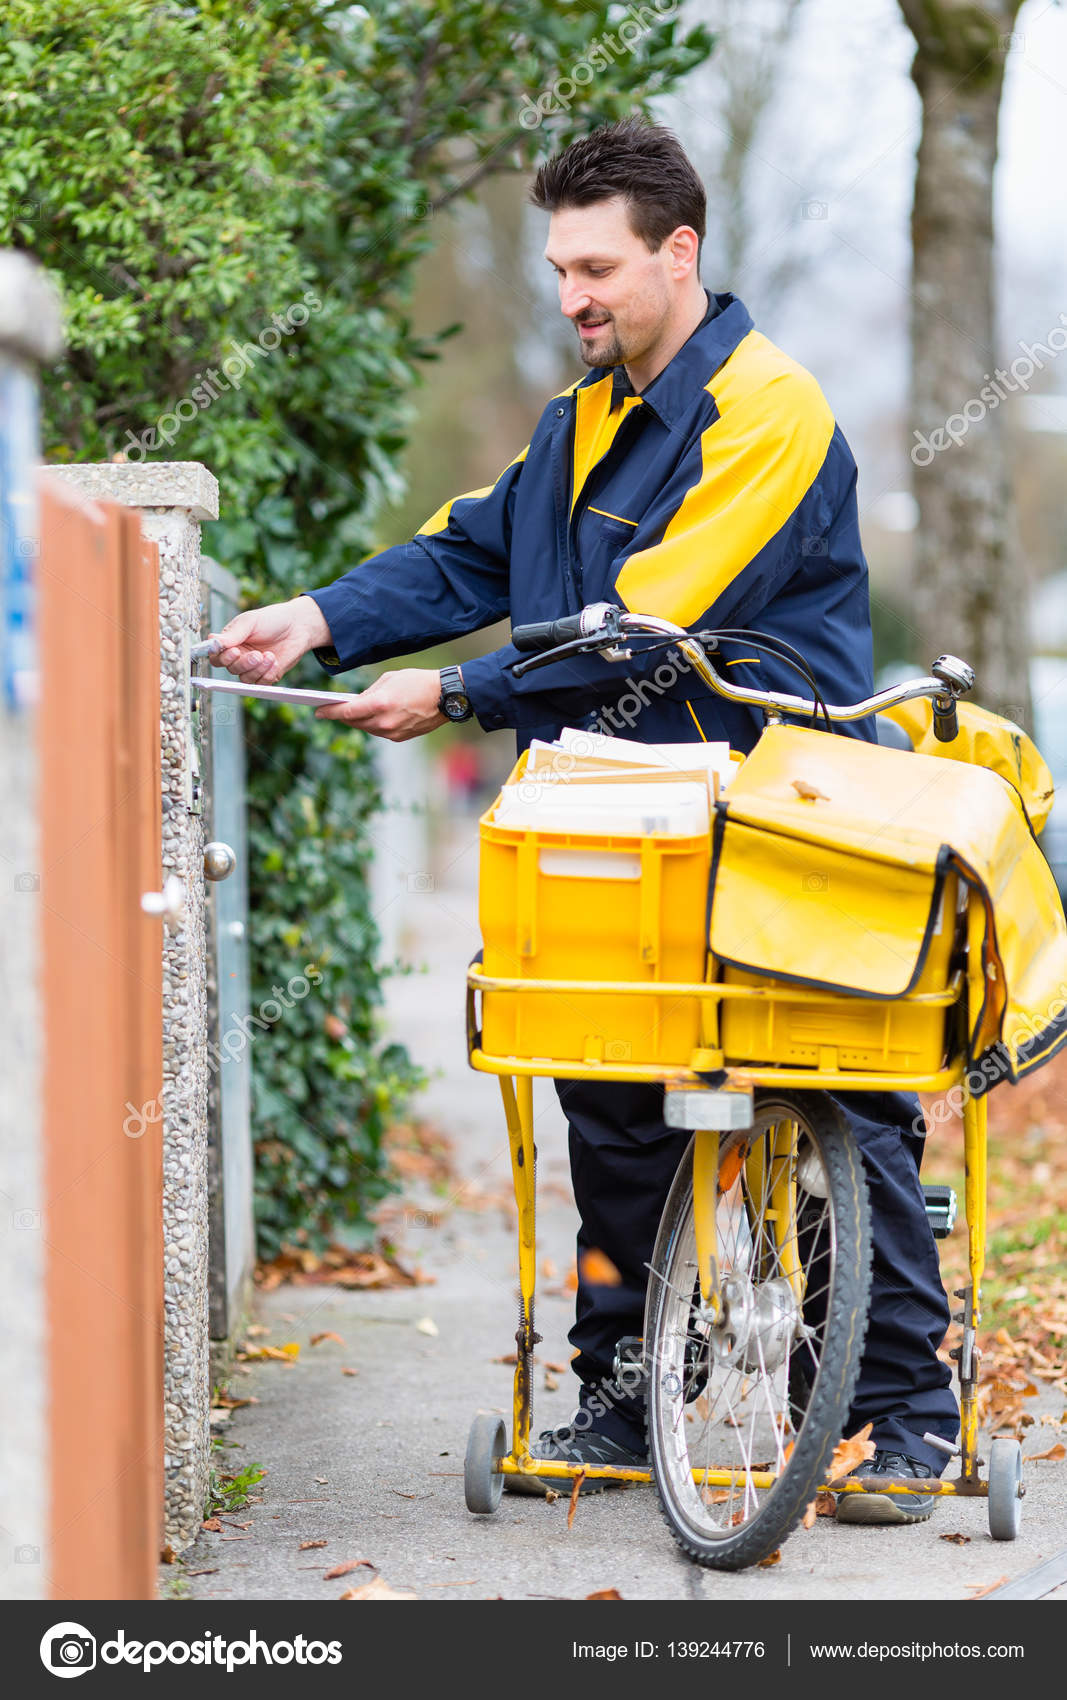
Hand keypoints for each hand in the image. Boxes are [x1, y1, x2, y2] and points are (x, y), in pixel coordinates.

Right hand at [212, 595, 331, 683]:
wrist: (298, 626)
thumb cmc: (272, 619)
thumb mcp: (250, 622)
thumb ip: (232, 634)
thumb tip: (212, 642)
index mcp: (230, 642)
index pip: (216, 656)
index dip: (222, 657)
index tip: (234, 651)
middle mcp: (239, 656)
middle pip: (231, 669)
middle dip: (243, 663)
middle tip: (256, 654)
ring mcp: (253, 667)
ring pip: (245, 678)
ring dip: (257, 669)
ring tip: (269, 655)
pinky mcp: (267, 674)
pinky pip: (261, 683)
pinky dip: (267, 673)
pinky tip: (275, 661)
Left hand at [313, 669, 446, 740]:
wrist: (446, 697)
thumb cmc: (418, 682)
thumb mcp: (390, 679)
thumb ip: (370, 692)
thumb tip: (356, 702)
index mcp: (380, 704)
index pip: (347, 712)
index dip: (330, 712)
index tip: (318, 711)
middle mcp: (384, 722)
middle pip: (354, 722)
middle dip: (343, 716)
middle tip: (333, 710)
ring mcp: (392, 732)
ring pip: (366, 729)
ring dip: (358, 721)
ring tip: (351, 713)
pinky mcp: (400, 737)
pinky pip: (379, 732)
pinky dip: (373, 724)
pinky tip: (371, 717)